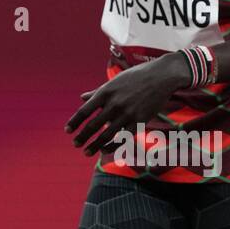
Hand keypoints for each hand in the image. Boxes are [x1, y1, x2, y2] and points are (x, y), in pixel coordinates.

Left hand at [65, 53, 190, 155]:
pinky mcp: (140, 120)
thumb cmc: (136, 76)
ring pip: (107, 134)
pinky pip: (123, 137)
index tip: (67, 131)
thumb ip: (97, 92)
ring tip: (86, 152)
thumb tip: (82, 98)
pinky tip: (105, 150)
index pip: (85, 110)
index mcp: (105, 92)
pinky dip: (113, 146)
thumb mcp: (114, 81)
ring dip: (95, 145)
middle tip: (75, 144)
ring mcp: (127, 113)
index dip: (74, 122)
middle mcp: (114, 103)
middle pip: (93, 125)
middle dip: (82, 137)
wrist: (161, 76)